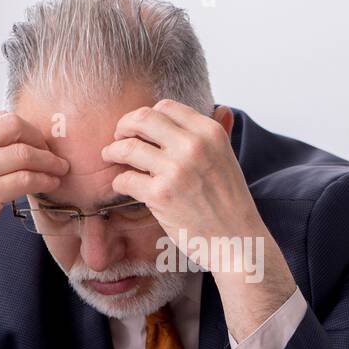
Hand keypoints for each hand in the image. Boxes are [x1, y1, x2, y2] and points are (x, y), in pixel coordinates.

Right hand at [0, 111, 68, 332]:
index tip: (40, 145)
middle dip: (40, 138)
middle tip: (53, 155)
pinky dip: (44, 180)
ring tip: (60, 170)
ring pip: (23, 153)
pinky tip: (51, 185)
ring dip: (50, 161)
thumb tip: (19, 139)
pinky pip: (25, 180)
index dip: (28, 129)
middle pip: (13, 125)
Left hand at [102, 100, 296, 339]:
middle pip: (143, 118)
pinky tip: (124, 186)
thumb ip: (221, 132)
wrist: (237, 241)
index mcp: (210, 133)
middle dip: (124, 126)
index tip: (139, 128)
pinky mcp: (160, 195)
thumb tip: (221, 107)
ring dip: (113, 151)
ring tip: (110, 157)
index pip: (166, 107)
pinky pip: (125, 179)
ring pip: (128, 147)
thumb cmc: (231, 203)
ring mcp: (175, 170)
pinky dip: (119, 182)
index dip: (147, 115)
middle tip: (118, 138)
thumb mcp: (230, 159)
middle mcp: (193, 146)